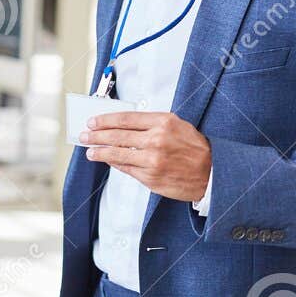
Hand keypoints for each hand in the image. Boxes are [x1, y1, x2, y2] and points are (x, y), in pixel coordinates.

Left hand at [80, 110, 210, 202]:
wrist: (211, 173)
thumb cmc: (194, 148)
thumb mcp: (177, 125)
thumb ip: (151, 123)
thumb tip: (123, 125)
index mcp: (163, 122)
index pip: (125, 119)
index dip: (105, 120)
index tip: (93, 121)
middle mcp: (156, 140)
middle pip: (117, 136)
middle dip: (96, 136)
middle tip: (84, 135)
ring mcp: (152, 160)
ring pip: (117, 154)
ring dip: (100, 152)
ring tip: (90, 151)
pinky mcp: (150, 177)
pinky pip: (126, 169)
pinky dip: (115, 164)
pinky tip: (107, 160)